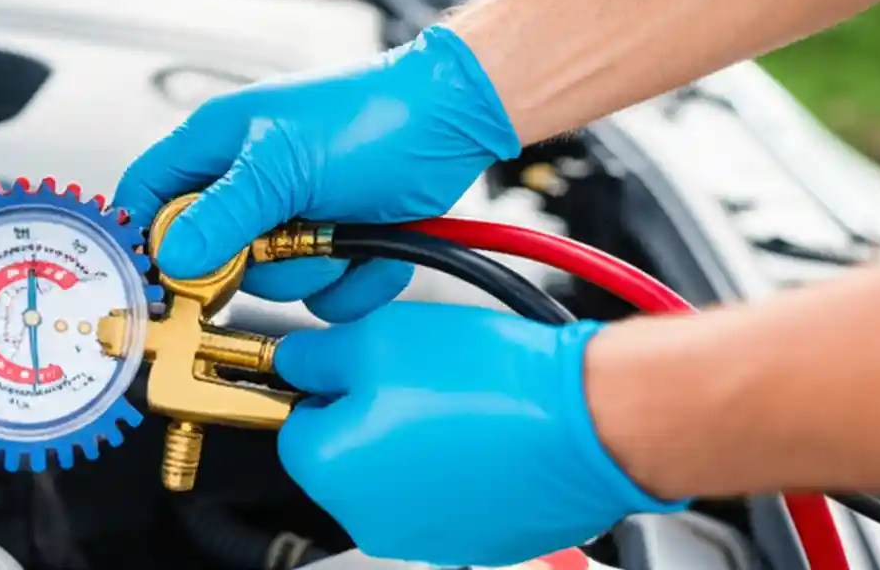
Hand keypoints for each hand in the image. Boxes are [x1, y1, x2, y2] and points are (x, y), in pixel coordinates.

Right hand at [114, 26, 520, 321]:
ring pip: (275, 283)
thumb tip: (171, 258)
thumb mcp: (281, 167)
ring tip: (343, 229)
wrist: (453, 122)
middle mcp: (250, 182)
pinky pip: (327, 292)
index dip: (145, 236)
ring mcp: (293, 214)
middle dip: (259, 263)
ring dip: (316, 268)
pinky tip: (374, 243)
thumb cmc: (370, 118)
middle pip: (213, 258)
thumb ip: (222, 215)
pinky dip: (357, 279)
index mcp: (218, 145)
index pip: (149, 193)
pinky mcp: (335, 241)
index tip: (162, 277)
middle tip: (286, 239)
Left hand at [273, 302, 684, 566]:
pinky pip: (443, 496)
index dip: (327, 384)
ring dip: (413, 438)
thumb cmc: (490, 380)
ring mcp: (424, 539)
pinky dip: (455, 466)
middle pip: (345, 454)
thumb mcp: (381, 336)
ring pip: (395, 476)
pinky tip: (485, 428)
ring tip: (459, 396)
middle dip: (371, 412)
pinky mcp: (475, 542)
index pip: (294, 423)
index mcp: (333, 471)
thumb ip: (318, 354)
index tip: (357, 364)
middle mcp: (370, 519)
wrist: (586, 420)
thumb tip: (293, 360)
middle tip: (417, 372)